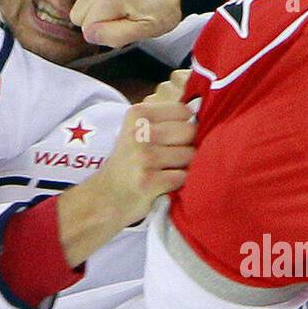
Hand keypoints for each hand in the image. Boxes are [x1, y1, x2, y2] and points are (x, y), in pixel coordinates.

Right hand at [55, 71, 193, 264]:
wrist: (105, 198)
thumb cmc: (129, 164)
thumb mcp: (137, 132)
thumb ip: (164, 121)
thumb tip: (202, 114)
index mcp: (138, 114)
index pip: (183, 110)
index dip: (186, 125)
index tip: (173, 139)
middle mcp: (139, 132)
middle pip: (190, 131)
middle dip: (188, 146)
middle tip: (172, 158)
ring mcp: (144, 157)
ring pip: (190, 155)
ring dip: (184, 167)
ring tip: (167, 172)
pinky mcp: (149, 181)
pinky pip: (183, 176)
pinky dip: (180, 183)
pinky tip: (165, 185)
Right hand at [71, 0, 182, 48]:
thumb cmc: (167, 4)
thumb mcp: (145, 30)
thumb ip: (114, 35)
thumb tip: (90, 34)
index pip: (85, 25)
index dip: (103, 31)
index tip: (121, 25)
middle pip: (78, 12)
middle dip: (97, 20)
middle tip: (122, 16)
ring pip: (81, 0)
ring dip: (98, 7)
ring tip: (124, 4)